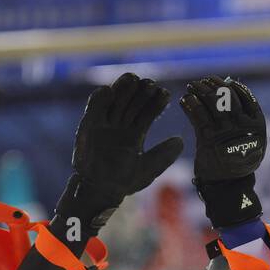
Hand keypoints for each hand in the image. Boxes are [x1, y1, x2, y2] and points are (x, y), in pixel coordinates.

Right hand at [56, 73, 183, 232]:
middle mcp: (120, 125)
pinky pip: (93, 109)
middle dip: (141, 93)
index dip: (156, 103)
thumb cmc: (124, 181)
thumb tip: (181, 141)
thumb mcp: (149, 168)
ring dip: (122, 89)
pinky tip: (108, 91)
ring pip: (115, 102)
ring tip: (133, 79)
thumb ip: (164, 155)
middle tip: (151, 83)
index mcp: (135, 133)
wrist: (101, 191)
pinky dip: (99, 99)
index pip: (147, 113)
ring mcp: (104, 124)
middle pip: (132, 103)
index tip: (166, 94)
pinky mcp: (89, 126)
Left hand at [180, 75, 265, 227]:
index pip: (245, 96)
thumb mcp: (250, 140)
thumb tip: (229, 87)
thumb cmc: (237, 161)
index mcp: (257, 125)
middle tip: (202, 81)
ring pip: (211, 102)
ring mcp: (226, 132)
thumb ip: (245, 118)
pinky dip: (190, 104)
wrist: (228, 187)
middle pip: (227, 95)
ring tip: (191, 86)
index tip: (221, 80)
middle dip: (213, 84)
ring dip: (199, 90)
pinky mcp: (209, 139)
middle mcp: (243, 126)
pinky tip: (185, 100)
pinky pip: (198, 114)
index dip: (231, 85)